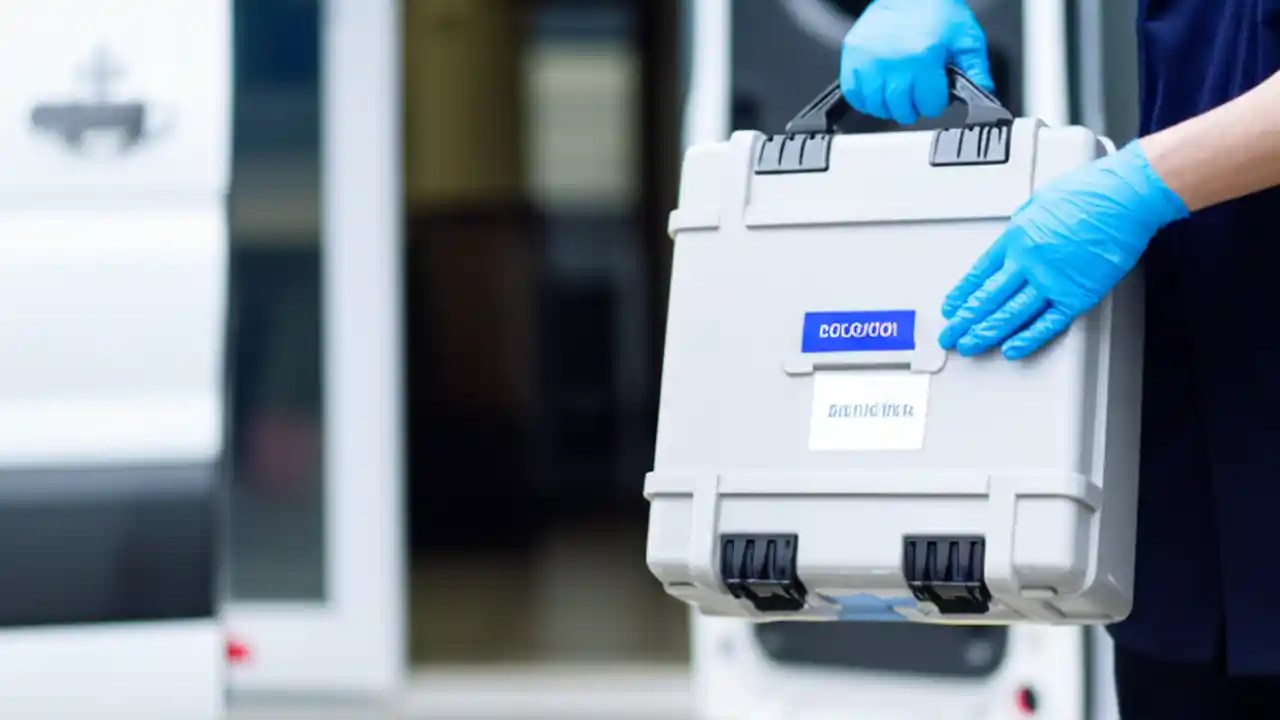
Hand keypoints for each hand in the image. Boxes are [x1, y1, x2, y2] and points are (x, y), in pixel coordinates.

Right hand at [840, 0, 992, 125]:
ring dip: (889, 105)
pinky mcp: (852, 57)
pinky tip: (878, 90)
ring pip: (877, 107)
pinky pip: (854, 95)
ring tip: (898, 91)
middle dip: (913, 107)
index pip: (929, 105)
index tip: (935, 92)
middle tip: (917, 93)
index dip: (935, 101)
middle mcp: (894, 62)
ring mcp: (869, 61)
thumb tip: (984, 95)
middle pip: (901, 111)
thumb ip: (977, 69)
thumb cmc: (936, 12)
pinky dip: (866, 99)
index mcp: (923, 57)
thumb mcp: (966, 38)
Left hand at [937, 140, 1189, 359]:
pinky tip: (1011, 349)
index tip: (951, 308)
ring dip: (986, 333)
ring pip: (1010, 314)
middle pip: (987, 298)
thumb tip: (1017, 235)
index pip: (979, 273)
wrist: (1125, 197)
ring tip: (969, 346)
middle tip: (950, 335)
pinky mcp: (1078, 295)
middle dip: (964, 321)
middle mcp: (1028, 261)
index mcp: (1016, 237)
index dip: (962, 294)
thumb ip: (1025, 224)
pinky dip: (1028, 338)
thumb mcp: (1040, 200)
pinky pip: (1047, 323)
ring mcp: (1052, 281)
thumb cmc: (1090, 191)